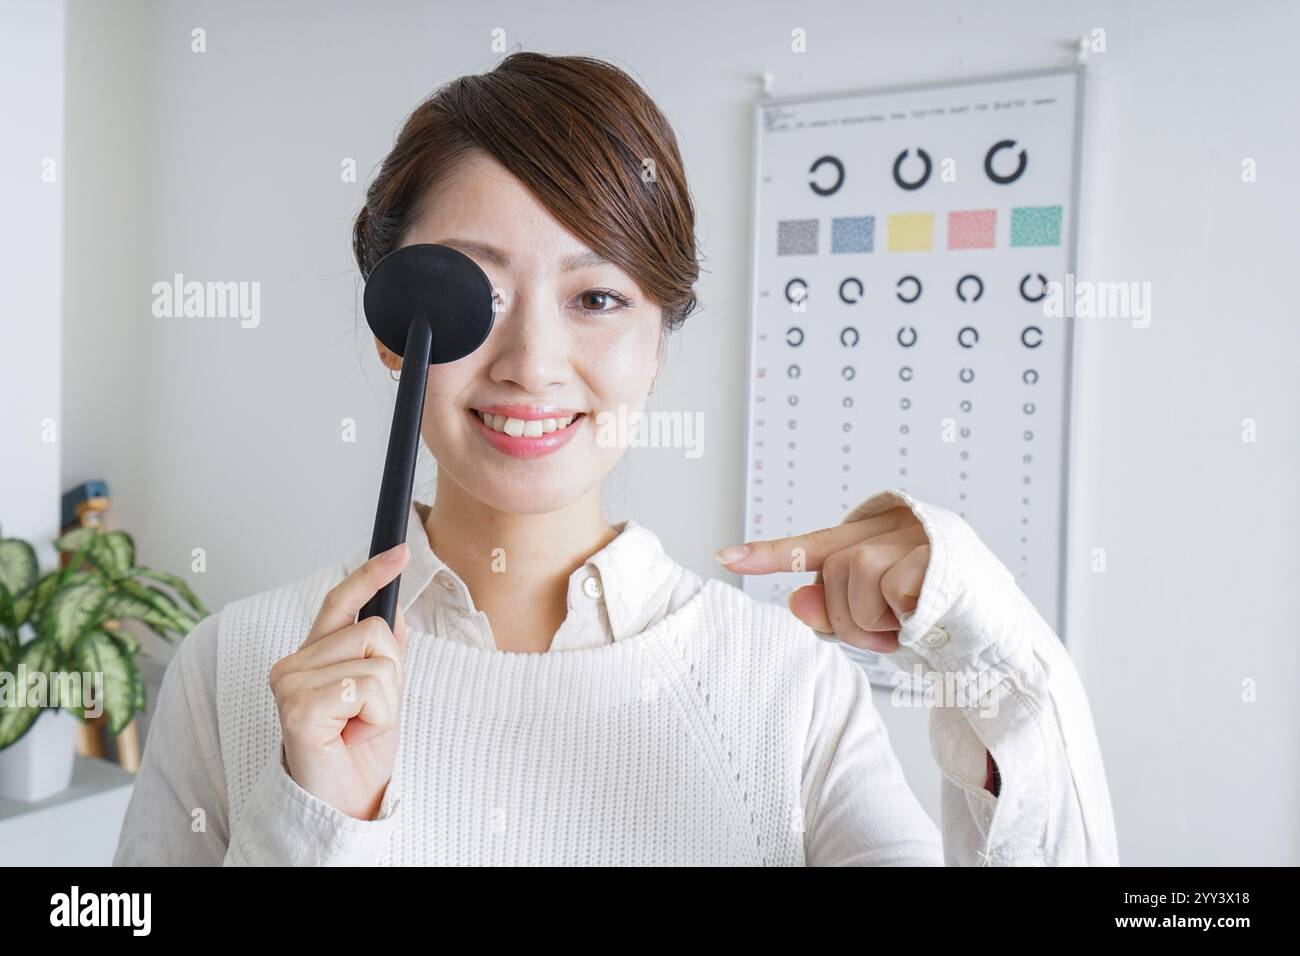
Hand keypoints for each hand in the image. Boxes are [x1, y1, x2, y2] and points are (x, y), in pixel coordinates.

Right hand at [268, 542, 408, 819]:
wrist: (346, 802)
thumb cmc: (356, 752)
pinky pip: (365, 686)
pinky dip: (376, 714)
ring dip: (385, 699)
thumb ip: (383, 652)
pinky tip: (352, 733)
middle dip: (391, 674)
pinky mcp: (297, 707)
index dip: (370, 574)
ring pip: (376, 659)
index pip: (340, 601)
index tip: (401, 551)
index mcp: (311, 656)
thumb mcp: (382, 693)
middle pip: (374, 631)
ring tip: (360, 725)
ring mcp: (290, 684)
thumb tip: (395, 609)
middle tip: (370, 713)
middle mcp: (292, 664)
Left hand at [715, 505, 928, 652]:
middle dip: (851, 618)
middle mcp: (899, 523)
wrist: (1010, 651)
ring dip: (875, 620)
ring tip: (911, 626)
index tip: (725, 556)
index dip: (769, 554)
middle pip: (831, 571)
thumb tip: (796, 601)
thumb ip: (833, 611)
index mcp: (881, 536)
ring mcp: (920, 532)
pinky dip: (901, 615)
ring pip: (852, 577)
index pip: (816, 545)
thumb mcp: (878, 622)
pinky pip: (887, 587)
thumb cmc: (943, 630)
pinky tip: (926, 617)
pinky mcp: (938, 551)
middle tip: (891, 633)